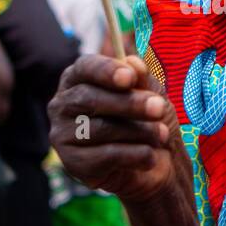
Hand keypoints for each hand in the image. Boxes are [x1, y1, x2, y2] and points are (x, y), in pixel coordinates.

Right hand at [49, 54, 180, 203]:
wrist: (156, 163)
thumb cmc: (147, 120)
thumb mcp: (152, 94)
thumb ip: (142, 79)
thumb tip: (132, 63)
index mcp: (79, 78)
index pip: (85, 67)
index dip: (106, 71)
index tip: (130, 77)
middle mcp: (63, 104)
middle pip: (90, 98)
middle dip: (129, 103)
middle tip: (159, 108)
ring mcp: (63, 135)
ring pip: (100, 128)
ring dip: (139, 131)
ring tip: (162, 135)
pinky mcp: (73, 163)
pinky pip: (105, 156)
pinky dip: (135, 154)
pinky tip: (150, 156)